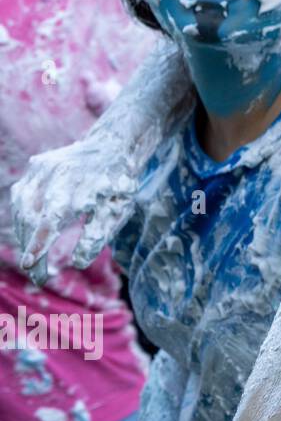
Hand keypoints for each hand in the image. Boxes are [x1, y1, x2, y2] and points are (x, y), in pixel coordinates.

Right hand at [12, 137, 140, 285]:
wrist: (114, 144)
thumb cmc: (119, 183)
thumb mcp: (119, 209)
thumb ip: (99, 234)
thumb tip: (77, 262)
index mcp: (78, 183)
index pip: (51, 219)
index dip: (38, 244)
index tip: (31, 266)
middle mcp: (55, 171)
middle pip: (32, 216)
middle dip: (32, 248)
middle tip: (40, 276)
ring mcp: (41, 166)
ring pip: (22, 207)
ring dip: (25, 236)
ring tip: (36, 261)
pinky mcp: (35, 166)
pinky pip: (21, 197)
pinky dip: (24, 219)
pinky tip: (32, 237)